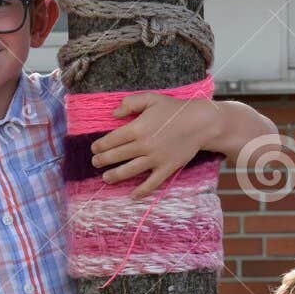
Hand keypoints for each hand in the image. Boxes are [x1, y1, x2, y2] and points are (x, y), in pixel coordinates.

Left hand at [89, 93, 211, 200]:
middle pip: (117, 156)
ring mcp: (155, 158)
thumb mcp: (151, 98)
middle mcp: (144, 145)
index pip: (111, 140)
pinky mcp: (167, 168)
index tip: (94, 149)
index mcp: (137, 128)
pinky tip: (132, 195)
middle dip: (102, 161)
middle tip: (95, 163)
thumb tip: (113, 113)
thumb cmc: (174, 109)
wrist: (200, 122)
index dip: (99, 146)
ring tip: (106, 178)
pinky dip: (141, 191)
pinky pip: (152, 183)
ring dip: (115, 176)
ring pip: (129, 171)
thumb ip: (130, 103)